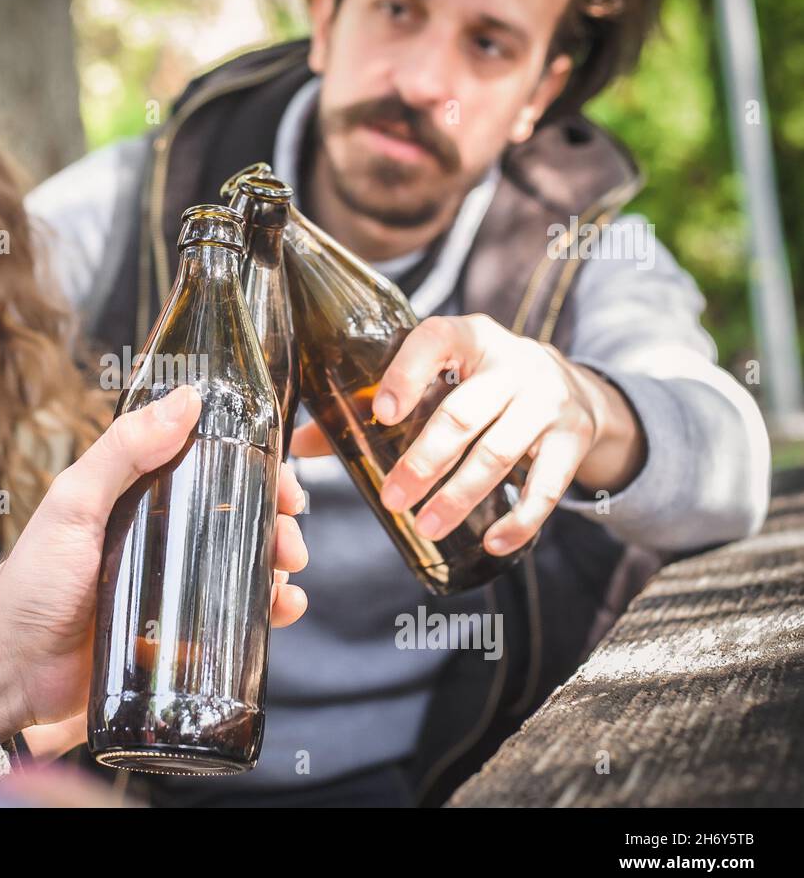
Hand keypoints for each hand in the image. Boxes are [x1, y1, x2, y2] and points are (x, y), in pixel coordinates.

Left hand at [0, 385, 308, 740]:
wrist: (11, 671)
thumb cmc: (31, 584)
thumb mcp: (73, 505)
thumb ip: (122, 451)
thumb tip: (184, 400)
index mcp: (139, 495)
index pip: (209, 466)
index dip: (254, 468)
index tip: (283, 478)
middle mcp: (161, 536)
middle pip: (238, 517)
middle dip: (277, 522)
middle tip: (291, 538)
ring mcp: (174, 586)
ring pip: (245, 566)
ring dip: (278, 564)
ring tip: (288, 574)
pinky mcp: (180, 635)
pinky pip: (236, 620)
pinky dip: (269, 612)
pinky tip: (283, 610)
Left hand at [291, 313, 643, 556]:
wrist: (574, 388)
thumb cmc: (482, 382)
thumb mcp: (442, 376)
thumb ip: (377, 404)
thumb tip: (303, 444)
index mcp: (469, 337)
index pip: (435, 339)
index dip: (406, 373)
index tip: (380, 415)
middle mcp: (513, 363)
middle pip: (463, 413)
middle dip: (424, 460)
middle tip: (392, 499)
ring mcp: (547, 401)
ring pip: (499, 452)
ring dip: (459, 495)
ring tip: (427, 526)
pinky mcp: (573, 440)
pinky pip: (547, 486)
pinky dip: (520, 519)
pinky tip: (492, 540)